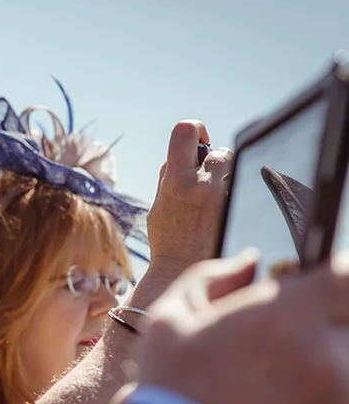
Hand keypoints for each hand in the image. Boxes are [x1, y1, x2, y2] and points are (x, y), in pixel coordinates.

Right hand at [139, 252, 348, 403]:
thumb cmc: (173, 402)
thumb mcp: (167, 326)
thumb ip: (209, 280)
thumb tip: (246, 263)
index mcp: (282, 320)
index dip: (341, 280)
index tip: (327, 290)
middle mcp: (327, 358)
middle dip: (335, 326)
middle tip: (305, 341)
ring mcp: (347, 403)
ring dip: (335, 363)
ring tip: (300, 380)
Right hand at [145, 121, 232, 276]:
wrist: (184, 273)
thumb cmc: (169, 239)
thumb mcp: (158, 203)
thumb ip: (170, 175)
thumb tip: (189, 150)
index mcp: (177, 181)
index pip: (185, 130)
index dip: (194, 130)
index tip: (199, 140)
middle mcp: (203, 186)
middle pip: (218, 151)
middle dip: (212, 164)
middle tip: (204, 185)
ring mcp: (226, 198)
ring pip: (235, 169)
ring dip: (227, 178)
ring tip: (214, 202)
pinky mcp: (241, 209)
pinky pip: (244, 188)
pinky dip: (235, 195)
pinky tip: (225, 214)